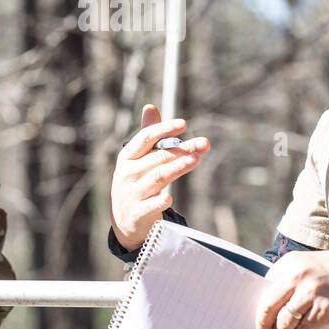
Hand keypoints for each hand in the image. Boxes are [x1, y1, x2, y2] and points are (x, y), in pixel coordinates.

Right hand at [110, 103, 209, 253]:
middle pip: (158, 157)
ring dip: (178, 167)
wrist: (124, 221)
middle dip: (183, 149)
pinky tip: (170, 197)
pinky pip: (151, 206)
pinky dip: (160, 201)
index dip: (164, 129)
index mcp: (127, 157)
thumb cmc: (135, 183)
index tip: (184, 124)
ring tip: (196, 159)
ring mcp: (132, 194)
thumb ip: (146, 136)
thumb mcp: (135, 160)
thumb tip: (151, 107)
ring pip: (158, 177)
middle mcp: (127, 173)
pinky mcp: (138, 214)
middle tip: (204, 143)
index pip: (145, 137)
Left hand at [255, 249, 328, 328]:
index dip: (261, 304)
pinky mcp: (323, 310)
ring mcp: (310, 294)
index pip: (266, 286)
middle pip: (269, 305)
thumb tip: (271, 305)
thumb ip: (289, 278)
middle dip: (263, 322)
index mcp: (290, 263)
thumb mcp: (307, 264)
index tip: (259, 315)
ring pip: (284, 321)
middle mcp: (297, 276)